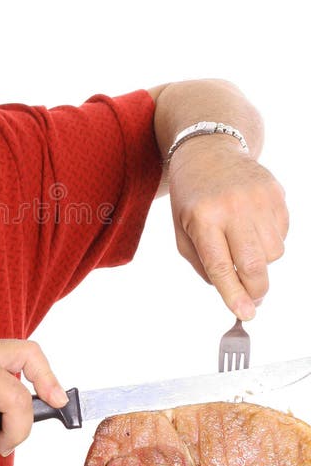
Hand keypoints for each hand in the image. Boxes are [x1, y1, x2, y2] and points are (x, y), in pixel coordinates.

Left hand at [168, 139, 288, 318]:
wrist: (208, 150)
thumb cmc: (191, 197)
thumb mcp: (182, 229)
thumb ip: (203, 263)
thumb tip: (232, 292)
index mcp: (202, 218)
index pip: (220, 265)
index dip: (234, 294)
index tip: (245, 314)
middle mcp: (232, 207)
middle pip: (254, 264)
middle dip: (256, 289)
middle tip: (253, 299)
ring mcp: (257, 198)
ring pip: (274, 253)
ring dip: (261, 260)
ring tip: (242, 242)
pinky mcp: (275, 193)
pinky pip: (283, 234)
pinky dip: (270, 239)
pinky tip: (252, 224)